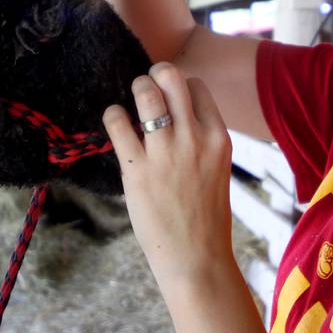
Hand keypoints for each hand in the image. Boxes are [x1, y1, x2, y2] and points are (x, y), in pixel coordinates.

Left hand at [102, 62, 235, 289]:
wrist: (197, 258)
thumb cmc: (206, 217)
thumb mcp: (218, 169)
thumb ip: (201, 141)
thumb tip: (174, 117)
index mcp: (219, 138)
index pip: (197, 87)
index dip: (181, 87)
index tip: (170, 99)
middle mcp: (194, 138)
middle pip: (172, 77)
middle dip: (156, 74)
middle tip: (147, 87)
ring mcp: (166, 153)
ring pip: (145, 93)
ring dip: (136, 90)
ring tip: (132, 101)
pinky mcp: (137, 169)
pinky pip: (118, 122)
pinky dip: (113, 115)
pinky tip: (116, 122)